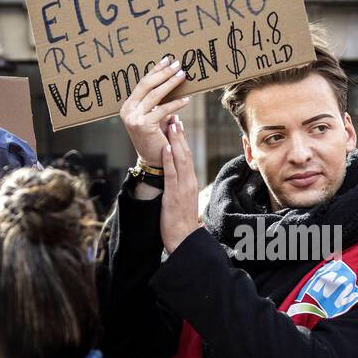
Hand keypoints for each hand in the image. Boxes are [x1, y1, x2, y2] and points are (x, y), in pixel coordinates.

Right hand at [119, 57, 189, 166]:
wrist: (153, 161)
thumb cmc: (156, 137)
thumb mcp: (153, 116)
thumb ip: (156, 101)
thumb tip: (171, 78)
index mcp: (128, 106)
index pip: (143, 83)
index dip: (156, 70)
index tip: (167, 60)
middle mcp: (128, 110)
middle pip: (147, 85)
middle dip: (163, 73)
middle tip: (177, 64)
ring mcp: (134, 118)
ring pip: (155, 95)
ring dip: (170, 84)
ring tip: (183, 76)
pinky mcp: (143, 125)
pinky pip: (163, 110)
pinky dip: (176, 103)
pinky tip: (186, 99)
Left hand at [159, 116, 202, 254]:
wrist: (184, 239)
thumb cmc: (181, 223)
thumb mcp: (182, 201)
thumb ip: (181, 188)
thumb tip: (177, 181)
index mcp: (191, 182)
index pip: (187, 157)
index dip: (183, 141)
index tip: (178, 126)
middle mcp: (189, 182)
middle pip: (186, 153)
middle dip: (180, 135)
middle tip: (175, 117)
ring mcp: (183, 188)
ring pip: (181, 160)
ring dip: (176, 141)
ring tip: (172, 124)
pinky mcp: (174, 195)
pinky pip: (171, 174)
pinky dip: (169, 160)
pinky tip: (166, 148)